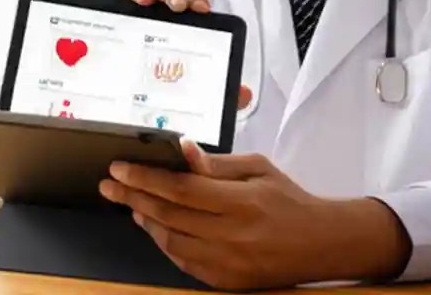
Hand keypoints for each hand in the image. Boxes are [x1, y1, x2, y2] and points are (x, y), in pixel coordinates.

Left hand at [98, 141, 410, 289]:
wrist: (321, 243)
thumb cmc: (287, 198)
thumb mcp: (257, 168)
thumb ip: (216, 163)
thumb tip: (181, 149)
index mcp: (241, 202)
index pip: (180, 189)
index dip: (144, 178)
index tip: (118, 169)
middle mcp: (233, 235)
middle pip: (168, 215)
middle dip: (132, 197)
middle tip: (109, 185)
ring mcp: (229, 263)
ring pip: (170, 242)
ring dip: (146, 221)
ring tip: (131, 204)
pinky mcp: (227, 281)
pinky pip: (184, 262)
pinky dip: (165, 244)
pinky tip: (155, 227)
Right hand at [122, 0, 251, 110]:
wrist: (132, 101)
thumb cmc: (165, 88)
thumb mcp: (194, 92)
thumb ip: (220, 93)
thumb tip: (244, 94)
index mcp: (184, 27)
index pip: (193, 4)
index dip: (198, 2)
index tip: (202, 10)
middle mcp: (164, 17)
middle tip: (178, 8)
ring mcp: (142, 14)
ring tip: (153, 2)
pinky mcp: (122, 16)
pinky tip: (138, 2)